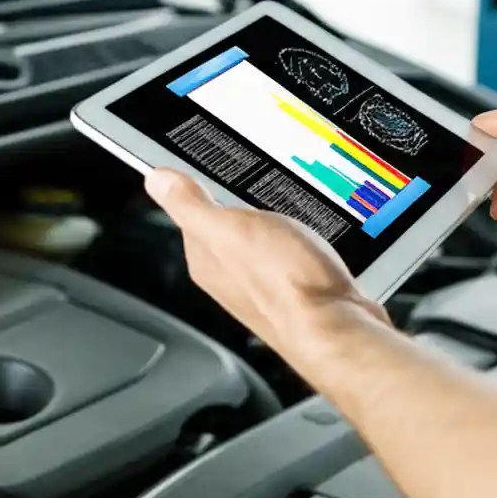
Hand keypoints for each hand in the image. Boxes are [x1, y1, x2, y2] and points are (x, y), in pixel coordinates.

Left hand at [144, 168, 390, 365]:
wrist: (340, 327)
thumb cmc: (288, 284)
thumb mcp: (231, 229)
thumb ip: (192, 204)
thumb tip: (157, 180)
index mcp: (207, 260)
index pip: (190, 214)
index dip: (203, 188)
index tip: (214, 170)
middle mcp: (230, 277)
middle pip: (227, 229)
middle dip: (242, 206)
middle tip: (258, 188)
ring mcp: (264, 285)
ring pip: (259, 242)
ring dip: (272, 223)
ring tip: (286, 210)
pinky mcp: (296, 290)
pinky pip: (288, 257)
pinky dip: (295, 242)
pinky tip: (308, 238)